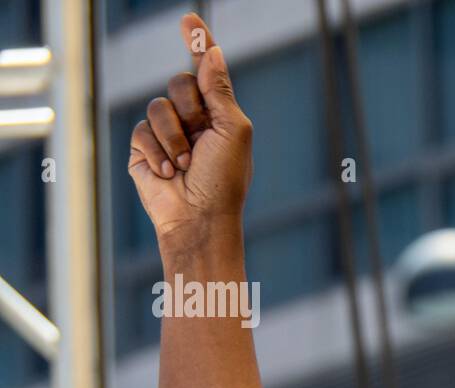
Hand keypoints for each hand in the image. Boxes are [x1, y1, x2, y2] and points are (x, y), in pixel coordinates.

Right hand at [127, 13, 251, 248]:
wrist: (199, 218)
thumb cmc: (224, 180)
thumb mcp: (231, 130)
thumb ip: (219, 91)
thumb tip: (212, 51)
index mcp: (219, 114)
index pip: (205, 71)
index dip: (197, 43)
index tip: (189, 20)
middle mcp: (192, 120)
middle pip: (179, 83)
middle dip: (190, 109)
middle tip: (200, 138)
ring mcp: (166, 134)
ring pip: (157, 106)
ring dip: (174, 137)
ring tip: (184, 164)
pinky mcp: (143, 149)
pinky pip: (140, 130)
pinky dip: (156, 150)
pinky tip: (167, 172)